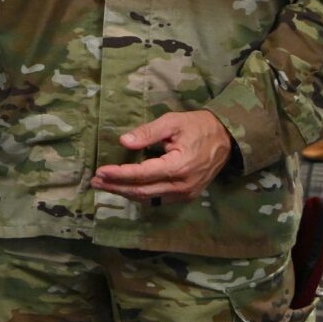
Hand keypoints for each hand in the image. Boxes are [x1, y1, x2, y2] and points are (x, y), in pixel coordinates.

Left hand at [91, 110, 232, 204]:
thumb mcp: (172, 122)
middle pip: (142, 190)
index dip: (119, 174)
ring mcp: (186, 194)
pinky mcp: (187, 195)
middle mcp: (182, 186)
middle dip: (116, 187)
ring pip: (149, 198)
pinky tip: (125, 188)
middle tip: (95, 181)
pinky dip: (140, 194)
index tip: (99, 171)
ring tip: (104, 185)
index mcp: (178, 167)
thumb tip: (123, 141)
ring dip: (125, 192)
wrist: (227, 139)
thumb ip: (147, 133)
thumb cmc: (197, 126)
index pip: (141, 174)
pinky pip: (158, 199)